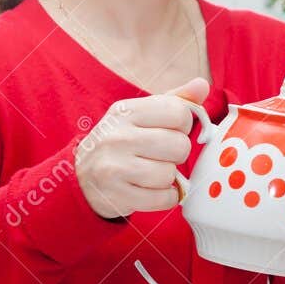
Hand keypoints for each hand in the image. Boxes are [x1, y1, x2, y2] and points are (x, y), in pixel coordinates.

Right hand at [75, 77, 205, 219]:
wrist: (83, 178)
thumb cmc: (122, 142)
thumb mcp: (142, 115)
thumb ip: (174, 100)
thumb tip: (202, 85)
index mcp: (125, 111)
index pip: (179, 113)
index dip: (183, 125)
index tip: (169, 131)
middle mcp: (116, 136)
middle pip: (179, 145)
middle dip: (177, 153)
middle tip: (160, 155)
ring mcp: (114, 167)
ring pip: (170, 174)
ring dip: (168, 177)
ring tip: (151, 172)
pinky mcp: (116, 196)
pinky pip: (164, 199)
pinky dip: (165, 197)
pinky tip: (150, 190)